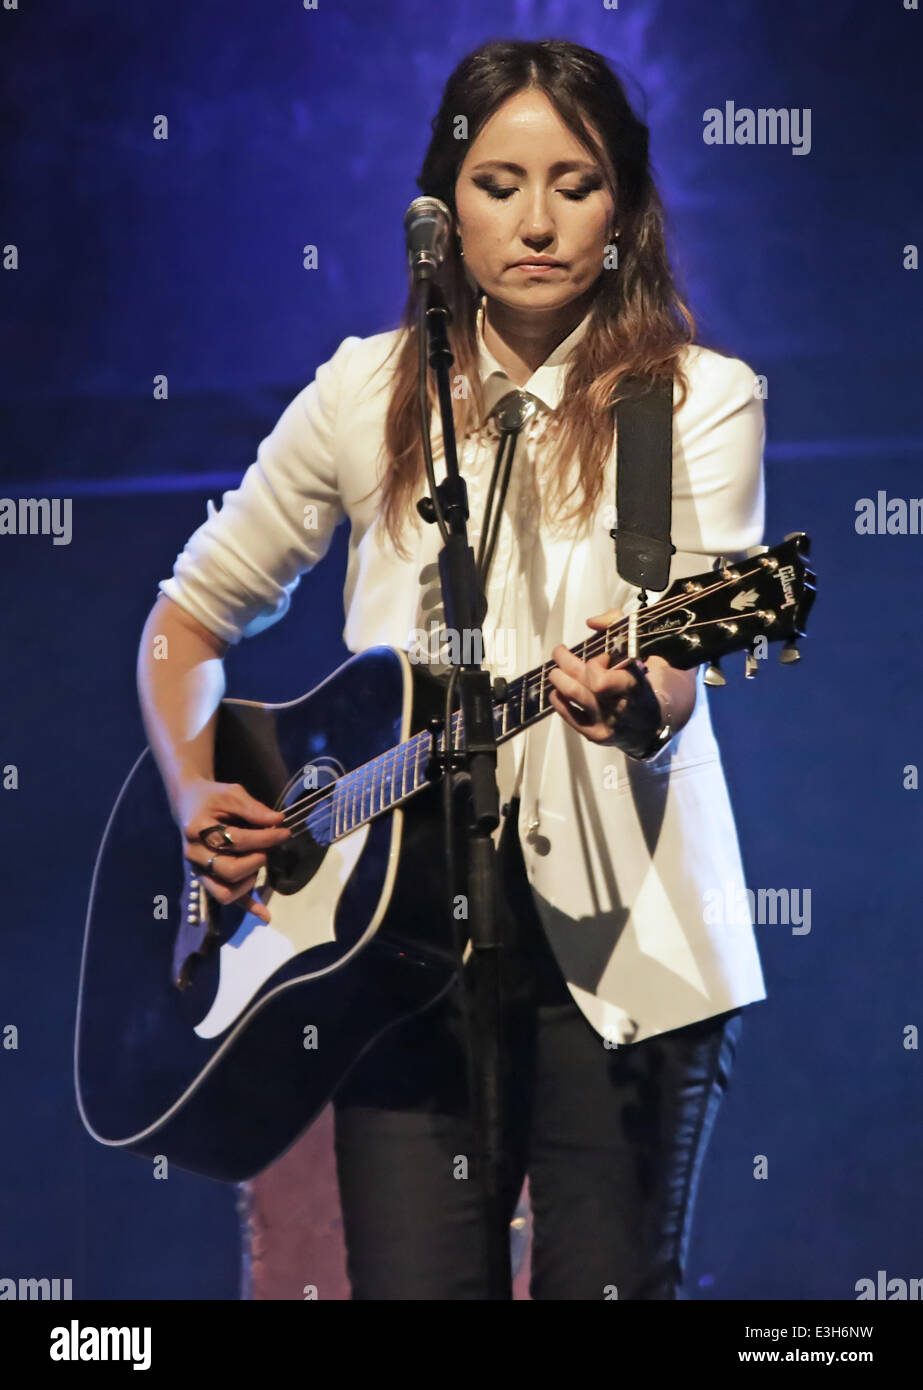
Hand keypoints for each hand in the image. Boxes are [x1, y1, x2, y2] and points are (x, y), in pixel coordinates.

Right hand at [174, 778, 290, 923]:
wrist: (189, 804)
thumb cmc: (212, 798)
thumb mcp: (231, 794)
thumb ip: (253, 808)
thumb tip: (278, 821)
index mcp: (198, 830)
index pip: (237, 840)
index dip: (265, 837)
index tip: (284, 831)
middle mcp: (195, 855)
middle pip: (230, 871)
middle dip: (257, 860)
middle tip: (266, 849)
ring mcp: (199, 870)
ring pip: (224, 892)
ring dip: (249, 881)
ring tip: (257, 863)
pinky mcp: (207, 879)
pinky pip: (227, 898)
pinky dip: (247, 908)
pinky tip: (266, 916)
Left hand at [547, 606, 664, 752]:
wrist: (651, 723)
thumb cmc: (639, 681)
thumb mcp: (637, 649)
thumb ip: (617, 625)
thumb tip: (591, 622)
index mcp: (633, 685)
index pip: (603, 678)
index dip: (595, 664)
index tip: (600, 657)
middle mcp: (620, 706)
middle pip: (584, 683)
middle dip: (566, 662)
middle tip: (560, 652)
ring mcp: (607, 722)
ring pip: (574, 696)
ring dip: (559, 679)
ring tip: (555, 672)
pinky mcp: (595, 734)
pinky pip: (569, 716)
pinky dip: (559, 700)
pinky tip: (556, 691)